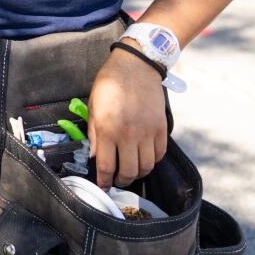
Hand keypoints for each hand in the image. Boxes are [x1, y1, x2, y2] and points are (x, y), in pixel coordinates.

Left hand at [87, 42, 167, 188]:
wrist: (136, 67)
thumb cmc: (110, 85)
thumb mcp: (93, 107)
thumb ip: (94, 134)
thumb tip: (94, 156)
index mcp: (108, 129)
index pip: (106, 166)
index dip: (104, 181)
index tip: (103, 187)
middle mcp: (129, 134)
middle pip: (129, 171)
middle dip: (122, 181)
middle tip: (117, 181)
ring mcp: (147, 132)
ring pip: (146, 166)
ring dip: (138, 174)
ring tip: (131, 172)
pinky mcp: (161, 128)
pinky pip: (159, 154)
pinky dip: (152, 161)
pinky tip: (144, 159)